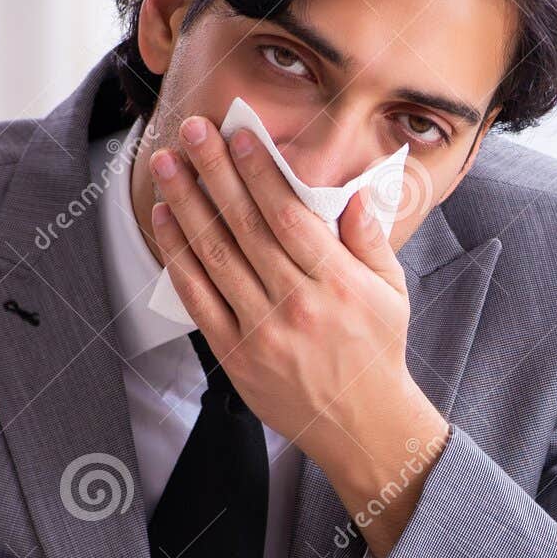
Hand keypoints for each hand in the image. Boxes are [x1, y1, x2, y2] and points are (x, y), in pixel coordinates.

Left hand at [149, 116, 447, 557]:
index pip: (290, 217)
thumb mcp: (391, 292)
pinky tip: (165, 220)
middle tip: (193, 131)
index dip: (261, 172)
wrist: (360, 426)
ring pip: (215, 257)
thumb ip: (369, 240)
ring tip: (169, 164)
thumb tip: (352, 194)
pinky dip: (178, 256)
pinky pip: (198, 298)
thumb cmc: (376, 352)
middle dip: (216, 173)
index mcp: (336, 284)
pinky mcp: (234, 354)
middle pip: (246, 227)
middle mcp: (295, 305)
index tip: (240, 135)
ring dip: (187, 205)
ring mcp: (260, 332)